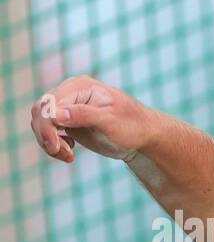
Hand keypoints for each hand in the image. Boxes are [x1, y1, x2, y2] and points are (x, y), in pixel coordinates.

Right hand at [29, 75, 162, 163]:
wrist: (144, 136)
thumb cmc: (133, 126)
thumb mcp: (111, 122)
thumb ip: (84, 115)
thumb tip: (55, 114)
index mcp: (80, 86)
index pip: (50, 103)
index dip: (47, 125)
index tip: (56, 147)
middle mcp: (70, 93)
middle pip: (40, 111)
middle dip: (46, 134)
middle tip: (62, 153)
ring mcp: (68, 106)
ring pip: (41, 122)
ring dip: (49, 142)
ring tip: (68, 155)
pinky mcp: (68, 121)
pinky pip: (49, 131)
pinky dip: (53, 144)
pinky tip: (69, 153)